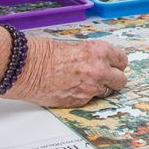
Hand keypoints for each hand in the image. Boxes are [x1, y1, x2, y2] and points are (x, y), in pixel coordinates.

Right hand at [5, 36, 128, 107]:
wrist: (26, 68)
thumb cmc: (43, 54)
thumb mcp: (74, 46)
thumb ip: (90, 55)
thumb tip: (98, 62)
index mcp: (99, 52)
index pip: (122, 60)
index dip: (117, 63)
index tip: (115, 65)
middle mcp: (99, 70)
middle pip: (121, 80)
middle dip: (114, 79)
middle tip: (106, 77)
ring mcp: (90, 88)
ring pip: (107, 92)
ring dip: (100, 89)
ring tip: (86, 83)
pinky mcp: (80, 101)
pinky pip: (90, 100)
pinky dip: (85, 96)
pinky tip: (73, 88)